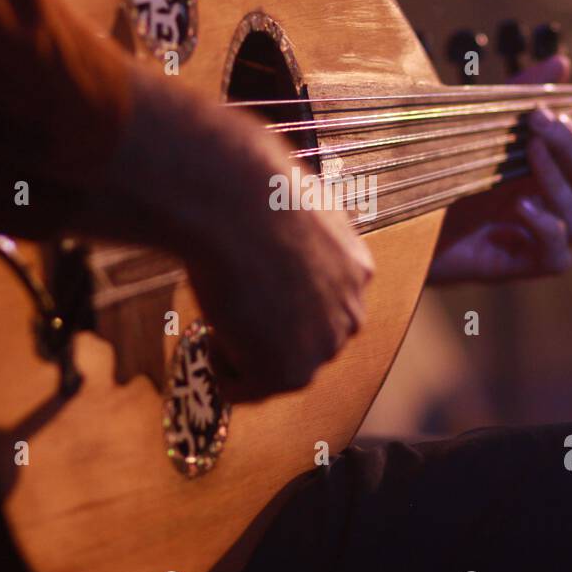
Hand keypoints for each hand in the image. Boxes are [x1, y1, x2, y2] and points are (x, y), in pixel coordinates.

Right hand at [87, 70, 373, 399]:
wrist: (234, 196)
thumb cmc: (250, 183)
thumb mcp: (289, 198)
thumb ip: (292, 221)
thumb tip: (267, 192)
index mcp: (356, 270)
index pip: (318, 307)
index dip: (273, 298)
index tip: (248, 278)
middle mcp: (351, 313)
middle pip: (298, 344)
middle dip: (261, 329)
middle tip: (231, 289)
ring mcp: (323, 347)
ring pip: (269, 367)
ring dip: (238, 343)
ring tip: (224, 297)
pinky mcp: (288, 371)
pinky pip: (239, 387)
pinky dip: (217, 360)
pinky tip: (215, 318)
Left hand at [427, 56, 571, 283]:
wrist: (395, 217)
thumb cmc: (439, 171)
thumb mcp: (478, 127)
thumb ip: (519, 95)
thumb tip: (562, 61)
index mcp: (552, 173)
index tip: (542, 112)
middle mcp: (551, 206)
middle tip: (537, 126)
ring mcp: (537, 238)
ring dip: (560, 186)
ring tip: (526, 161)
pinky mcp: (517, 265)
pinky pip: (557, 258)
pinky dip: (546, 230)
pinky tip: (521, 208)